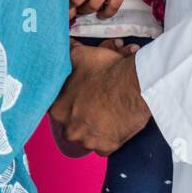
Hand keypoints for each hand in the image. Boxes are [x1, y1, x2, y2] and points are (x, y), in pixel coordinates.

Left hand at [49, 41, 150, 155]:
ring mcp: (88, 140)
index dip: (69, 99)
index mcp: (58, 108)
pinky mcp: (106, 147)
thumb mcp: (81, 55)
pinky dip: (108, 137)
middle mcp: (69, 128)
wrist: (134, 85)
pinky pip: (103, 145)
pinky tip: (114, 124)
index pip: (57, 107)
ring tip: (106, 112)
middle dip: (81, 115)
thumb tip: (62, 45)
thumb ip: (66, 53)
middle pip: (71, 123)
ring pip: (87, 136)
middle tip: (95, 102)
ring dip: (94, 127)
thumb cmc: (106, 70)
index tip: (79, 94)